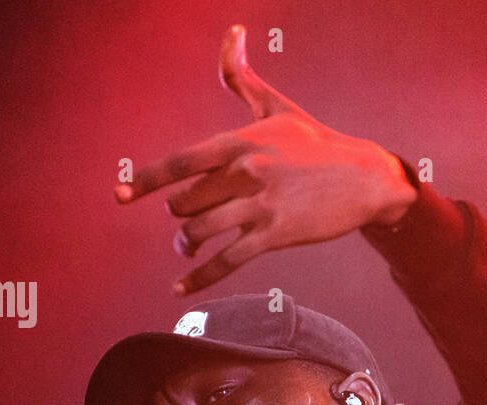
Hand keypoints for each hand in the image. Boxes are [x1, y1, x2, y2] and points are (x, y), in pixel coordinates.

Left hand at [116, 24, 417, 294]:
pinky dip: (199, 278)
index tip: (121, 196)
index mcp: (239, 141)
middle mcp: (245, 172)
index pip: (180, 163)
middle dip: (180, 215)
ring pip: (201, 231)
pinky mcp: (275, 235)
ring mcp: (259, 205)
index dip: (146, 181)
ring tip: (187, 247)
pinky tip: (180, 288)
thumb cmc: (318, 143)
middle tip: (186, 223)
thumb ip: (243, 77)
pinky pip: (227, 260)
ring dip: (187, 244)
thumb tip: (233, 33)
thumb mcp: (278, 108)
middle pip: (185, 202)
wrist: (365, 178)